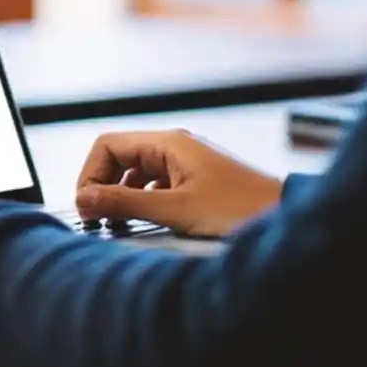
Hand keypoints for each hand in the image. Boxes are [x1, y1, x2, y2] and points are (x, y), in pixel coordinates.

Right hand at [76, 130, 282, 236]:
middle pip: (119, 156)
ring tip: (118, 223)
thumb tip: (84, 199)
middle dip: (103, 185)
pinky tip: (146, 222)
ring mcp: (185, 162)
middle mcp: (174, 146)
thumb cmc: (238, 210)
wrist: (283, 218)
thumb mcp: (174, 210)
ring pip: (136, 172)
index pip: (107, 145)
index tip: (87, 206)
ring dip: (121, 194)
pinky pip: (154, 183)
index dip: (90, 175)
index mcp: (168, 143)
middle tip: (97, 218)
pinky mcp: (195, 179)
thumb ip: (125, 203)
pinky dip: (141, 200)